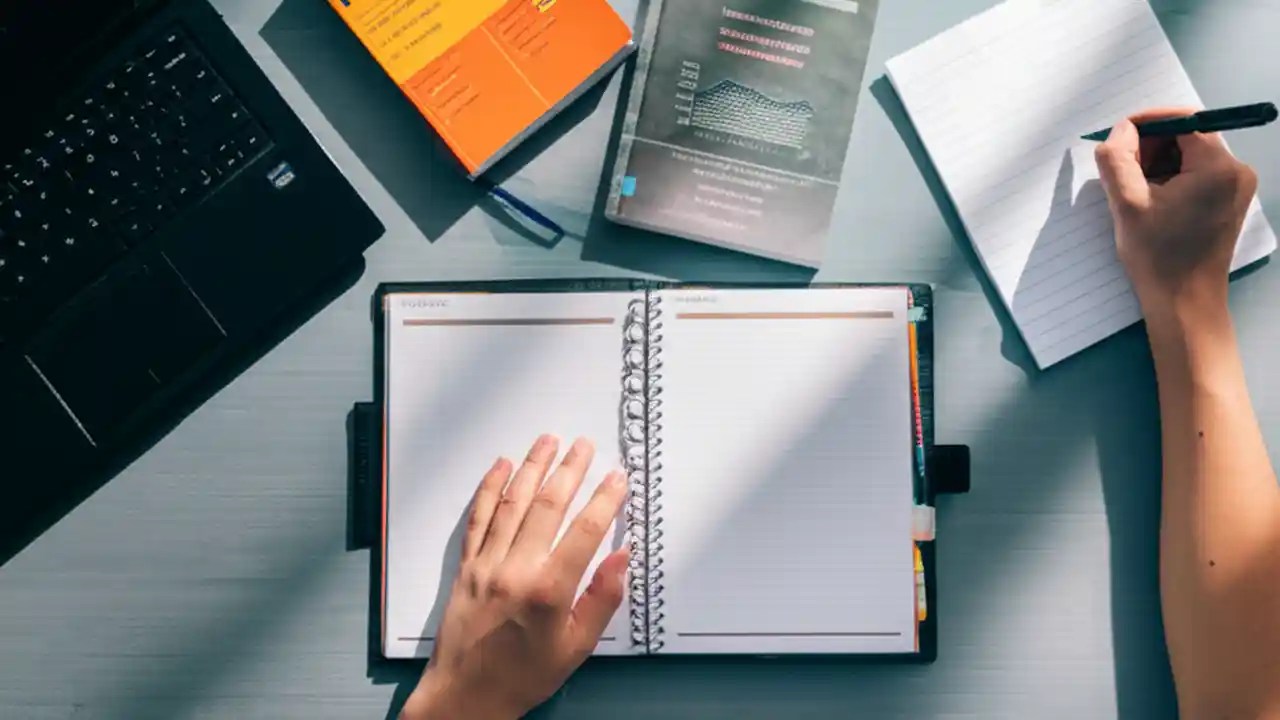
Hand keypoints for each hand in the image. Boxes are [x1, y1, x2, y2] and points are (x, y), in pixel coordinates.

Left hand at [400, 435, 629, 719]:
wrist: (466, 696)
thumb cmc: (524, 676)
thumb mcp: (576, 648)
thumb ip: (601, 600)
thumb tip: (621, 557)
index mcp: (548, 592)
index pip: (584, 533)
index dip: (604, 501)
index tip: (617, 478)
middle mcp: (515, 571)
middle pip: (548, 507)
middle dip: (569, 471)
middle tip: (585, 445)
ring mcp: (487, 565)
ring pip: (513, 504)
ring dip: (532, 468)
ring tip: (548, 440)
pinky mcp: (466, 567)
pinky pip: (478, 518)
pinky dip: (489, 488)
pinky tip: (501, 466)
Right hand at [1094, 107, 1258, 311]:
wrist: (1185, 303)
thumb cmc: (1158, 257)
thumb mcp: (1126, 204)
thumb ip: (1117, 159)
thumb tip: (1119, 132)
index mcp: (1218, 167)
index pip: (1184, 121)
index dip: (1148, 121)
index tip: (1118, 133)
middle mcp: (1235, 171)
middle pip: (1187, 137)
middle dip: (1150, 146)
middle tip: (1121, 169)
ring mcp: (1235, 187)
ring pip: (1188, 156)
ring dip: (1156, 164)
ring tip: (1133, 190)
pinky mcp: (1227, 202)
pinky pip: (1195, 175)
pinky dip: (1169, 179)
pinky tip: (1149, 201)